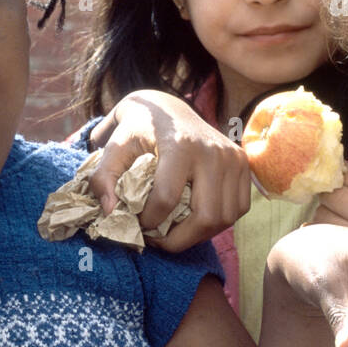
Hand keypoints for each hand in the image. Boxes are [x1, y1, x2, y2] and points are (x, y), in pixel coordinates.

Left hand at [87, 89, 250, 251]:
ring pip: (225, 218)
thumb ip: (104, 178)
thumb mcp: (114, 146)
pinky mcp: (243, 164)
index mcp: (180, 145)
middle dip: (178, 240)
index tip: (136, 224)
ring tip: (174, 233)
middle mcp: (212, 152)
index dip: (148, 221)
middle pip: (205, 216)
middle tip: (157, 240)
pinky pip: (238, 209)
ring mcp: (233, 158)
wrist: (167, 106)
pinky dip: (217, 223)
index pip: (167, 199)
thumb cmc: (138, 128)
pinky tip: (193, 220)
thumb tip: (112, 213)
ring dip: (198, 235)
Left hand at [311, 159, 347, 237]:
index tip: (338, 179)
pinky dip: (315, 228)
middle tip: (334, 201)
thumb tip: (343, 162)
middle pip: (333, 193)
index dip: (339, 174)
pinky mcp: (341, 255)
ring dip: (322, 212)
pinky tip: (329, 233)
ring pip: (321, 212)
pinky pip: (315, 231)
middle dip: (328, 194)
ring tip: (336, 220)